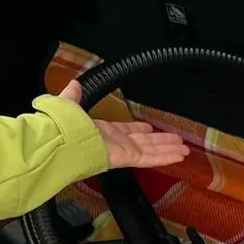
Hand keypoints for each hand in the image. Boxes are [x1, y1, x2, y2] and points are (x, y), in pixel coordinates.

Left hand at [59, 80, 190, 170]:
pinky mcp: (124, 158)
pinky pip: (147, 157)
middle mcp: (113, 142)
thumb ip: (73, 97)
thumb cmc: (62, 125)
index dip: (137, 130)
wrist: (59, 140)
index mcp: (100, 131)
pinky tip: (178, 156)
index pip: (124, 131)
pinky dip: (163, 156)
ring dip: (167, 149)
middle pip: (142, 142)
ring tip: (184, 149)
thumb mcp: (68, 105)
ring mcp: (120, 151)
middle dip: (160, 142)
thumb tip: (73, 85)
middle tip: (177, 142)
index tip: (149, 129)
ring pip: (149, 150)